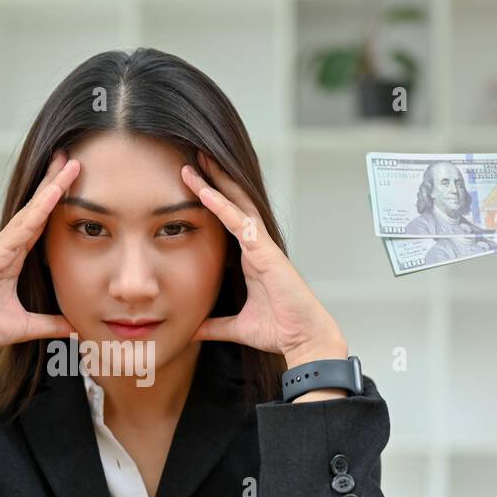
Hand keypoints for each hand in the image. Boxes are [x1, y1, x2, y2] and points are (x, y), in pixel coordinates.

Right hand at [0, 149, 79, 357]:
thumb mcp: (25, 325)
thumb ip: (50, 323)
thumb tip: (74, 325)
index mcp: (13, 259)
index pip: (40, 224)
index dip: (55, 203)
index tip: (72, 182)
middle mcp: (6, 247)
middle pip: (36, 209)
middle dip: (53, 183)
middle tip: (72, 159)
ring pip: (31, 210)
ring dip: (50, 186)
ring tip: (67, 163)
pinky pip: (22, 226)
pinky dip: (39, 209)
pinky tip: (54, 193)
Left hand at [181, 152, 348, 390]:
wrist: (304, 340)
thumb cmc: (279, 330)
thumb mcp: (237, 327)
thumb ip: (214, 325)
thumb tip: (192, 329)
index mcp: (253, 259)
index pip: (229, 221)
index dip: (214, 201)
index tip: (195, 182)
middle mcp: (258, 247)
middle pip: (235, 205)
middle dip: (216, 180)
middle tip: (195, 157)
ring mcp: (264, 248)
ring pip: (238, 206)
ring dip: (218, 182)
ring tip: (199, 160)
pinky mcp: (268, 254)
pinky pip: (241, 225)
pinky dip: (223, 207)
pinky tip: (206, 192)